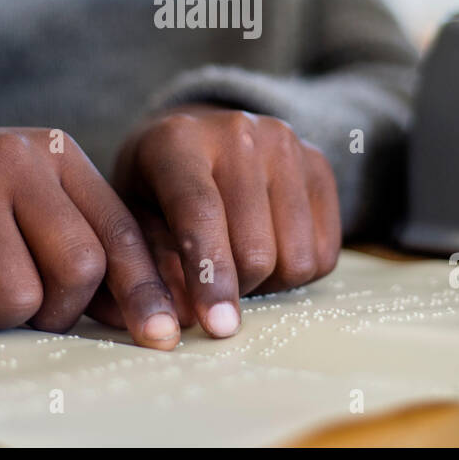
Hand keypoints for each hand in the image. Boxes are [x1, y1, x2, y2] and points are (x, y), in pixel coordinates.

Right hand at [0, 121, 180, 348]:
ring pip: (17, 297)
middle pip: (77, 269)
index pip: (119, 232)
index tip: (161, 337)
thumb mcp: (28, 198)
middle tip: (27, 309)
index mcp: (58, 153)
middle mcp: (17, 158)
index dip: (144, 291)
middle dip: (57, 312)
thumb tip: (148, 315)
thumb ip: (82, 243)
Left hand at [98, 104, 340, 337]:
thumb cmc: (155, 187)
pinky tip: (271, 249)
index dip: (210, 276)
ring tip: (241, 262)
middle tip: (215, 284)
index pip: (202, 214)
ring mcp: (287, 144)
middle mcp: (239, 133)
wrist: (197, 137)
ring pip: (297, 257)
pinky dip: (298, 270)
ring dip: (270, 282)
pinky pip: (325, 252)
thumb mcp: (132, 220)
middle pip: (256, 248)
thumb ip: (149, 269)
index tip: (216, 326)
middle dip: (237, 287)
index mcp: (178, 141)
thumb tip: (182, 320)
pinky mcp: (320, 164)